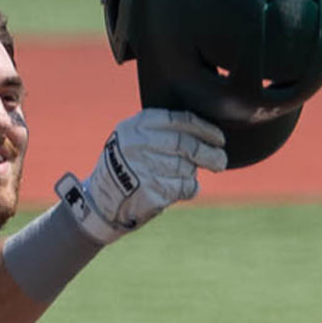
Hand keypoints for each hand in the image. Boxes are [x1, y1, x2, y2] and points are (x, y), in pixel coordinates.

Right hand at [54, 109, 227, 243]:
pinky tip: (184, 189)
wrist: (100, 203)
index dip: (204, 128)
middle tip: (221, 161)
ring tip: (185, 176)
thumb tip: (206, 134)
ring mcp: (143, 167)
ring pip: (186, 167)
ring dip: (192, 173)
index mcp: (137, 126)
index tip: (218, 137)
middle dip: (208, 153)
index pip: (179, 120)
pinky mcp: (149, 191)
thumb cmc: (125, 169)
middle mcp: (139, 144)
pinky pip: (183, 187)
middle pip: (186, 144)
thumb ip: (161, 132)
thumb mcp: (134, 140)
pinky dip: (189, 188)